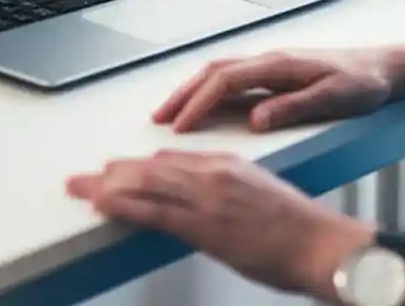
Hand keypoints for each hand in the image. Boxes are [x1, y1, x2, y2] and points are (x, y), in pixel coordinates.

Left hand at [67, 151, 373, 301]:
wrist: (322, 245)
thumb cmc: (301, 231)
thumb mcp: (262, 198)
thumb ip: (231, 195)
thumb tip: (209, 207)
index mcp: (229, 165)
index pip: (172, 160)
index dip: (139, 166)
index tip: (117, 169)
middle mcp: (213, 174)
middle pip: (151, 169)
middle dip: (113, 173)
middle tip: (85, 177)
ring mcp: (207, 198)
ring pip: (145, 185)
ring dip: (107, 187)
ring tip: (81, 188)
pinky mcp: (205, 225)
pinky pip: (154, 211)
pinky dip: (124, 206)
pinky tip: (104, 205)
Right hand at [153, 48, 396, 132]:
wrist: (387, 69)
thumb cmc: (365, 82)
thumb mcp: (334, 98)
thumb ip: (294, 107)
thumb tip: (255, 119)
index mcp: (279, 64)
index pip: (226, 81)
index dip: (200, 103)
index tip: (181, 126)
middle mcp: (270, 61)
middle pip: (213, 72)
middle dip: (183, 94)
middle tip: (160, 119)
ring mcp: (271, 67)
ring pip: (220, 75)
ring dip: (193, 92)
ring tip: (171, 115)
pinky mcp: (276, 76)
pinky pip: (233, 82)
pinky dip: (210, 94)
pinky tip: (204, 110)